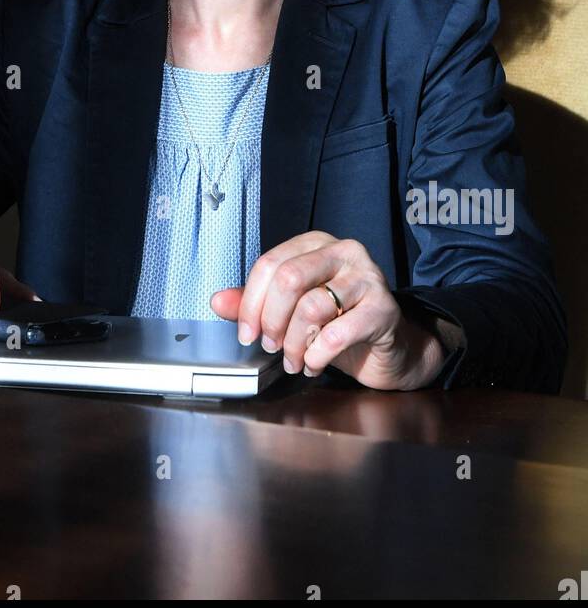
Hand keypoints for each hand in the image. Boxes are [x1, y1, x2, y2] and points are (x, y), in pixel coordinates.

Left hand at [210, 231, 446, 390]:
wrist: (390, 347)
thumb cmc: (340, 323)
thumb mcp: (293, 311)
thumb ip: (256, 304)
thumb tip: (217, 301)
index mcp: (316, 244)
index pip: (270, 264)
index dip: (250, 302)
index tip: (246, 333)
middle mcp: (344, 251)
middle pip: (289, 279)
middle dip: (272, 320)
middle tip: (271, 346)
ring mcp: (367, 276)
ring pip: (312, 307)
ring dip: (295, 344)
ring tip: (295, 361)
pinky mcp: (384, 307)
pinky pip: (338, 333)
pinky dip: (318, 355)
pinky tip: (315, 363)